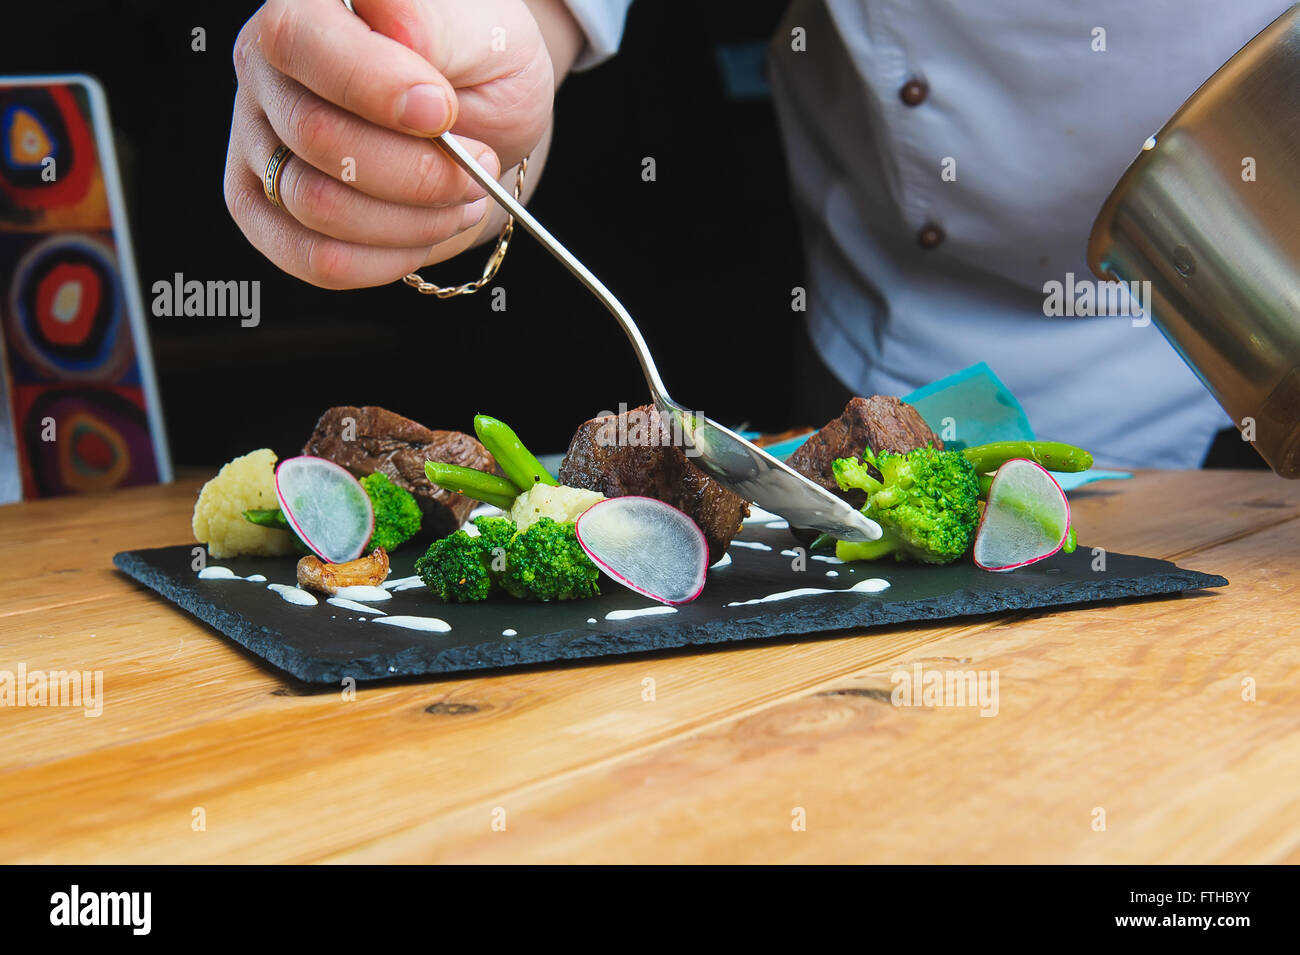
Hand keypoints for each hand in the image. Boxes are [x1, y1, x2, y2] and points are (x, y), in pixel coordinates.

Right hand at [224, 0, 558, 288]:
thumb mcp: (485, 35)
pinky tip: (424, 232)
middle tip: (477, 164)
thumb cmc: (479, 71)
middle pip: (317, 139)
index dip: (374, 87)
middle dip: (418, 170)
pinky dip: (386, 259)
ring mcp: (255, 142)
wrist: (479, 126)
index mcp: (309, 5)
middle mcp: (265, 70)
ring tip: (458, 197)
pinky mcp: (263, 209)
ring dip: (411, 220)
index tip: (443, 111)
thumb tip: (396, 27)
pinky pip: (314, 259)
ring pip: (318, 207)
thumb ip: (435, 27)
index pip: (300, 41)